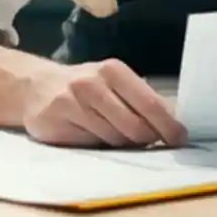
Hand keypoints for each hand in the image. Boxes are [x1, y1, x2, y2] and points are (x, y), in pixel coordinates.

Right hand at [22, 58, 187, 147]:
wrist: (36, 87)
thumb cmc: (86, 88)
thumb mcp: (112, 83)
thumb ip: (138, 100)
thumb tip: (172, 125)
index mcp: (113, 70)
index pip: (149, 102)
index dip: (168, 124)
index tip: (181, 139)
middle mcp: (92, 83)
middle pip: (134, 125)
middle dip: (147, 139)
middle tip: (150, 142)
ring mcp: (72, 103)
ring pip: (114, 138)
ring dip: (123, 144)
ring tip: (115, 134)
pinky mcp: (56, 122)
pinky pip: (90, 144)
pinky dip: (99, 146)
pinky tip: (93, 136)